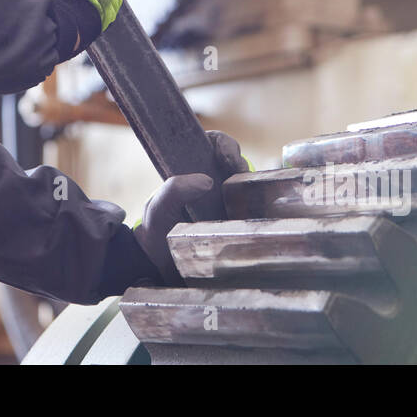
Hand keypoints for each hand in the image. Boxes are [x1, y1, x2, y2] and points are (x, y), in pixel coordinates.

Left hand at [132, 131, 252, 283]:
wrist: (160, 272)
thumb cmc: (156, 235)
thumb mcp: (157, 211)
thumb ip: (172, 191)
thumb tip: (206, 180)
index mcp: (190, 173)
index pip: (211, 145)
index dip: (222, 144)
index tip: (225, 158)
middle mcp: (211, 185)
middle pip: (234, 161)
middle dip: (239, 163)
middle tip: (237, 175)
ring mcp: (226, 204)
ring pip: (249, 184)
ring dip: (251, 187)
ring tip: (244, 200)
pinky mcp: (238, 224)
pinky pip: (257, 209)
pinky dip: (261, 208)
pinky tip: (255, 216)